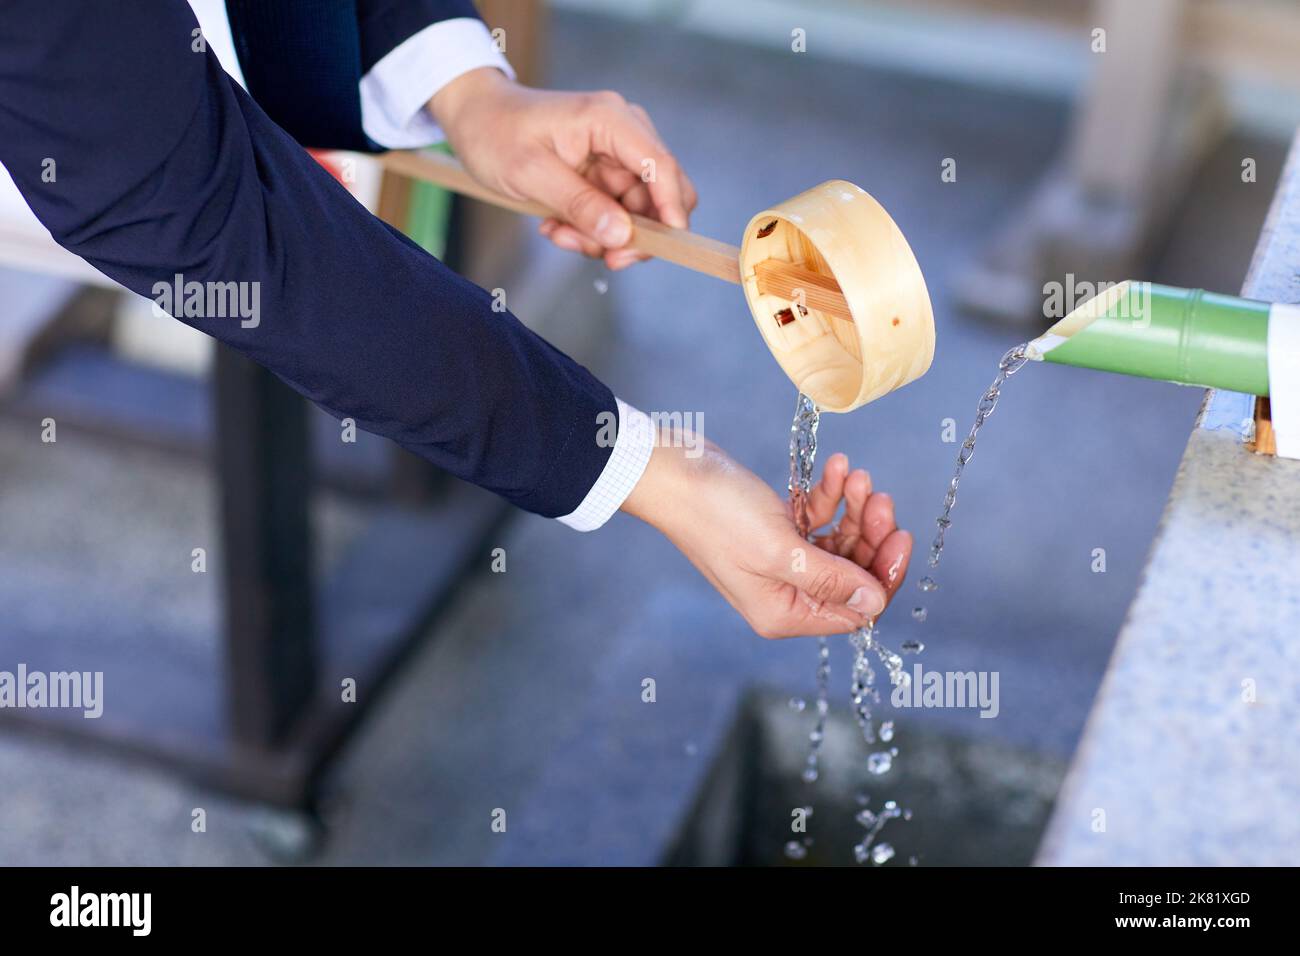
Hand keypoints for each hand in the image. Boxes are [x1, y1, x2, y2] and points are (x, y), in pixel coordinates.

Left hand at [428, 68, 696, 269]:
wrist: (475, 117)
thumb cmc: (495, 132)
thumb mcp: (529, 173)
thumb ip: (579, 204)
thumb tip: (622, 236)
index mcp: (609, 119)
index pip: (660, 166)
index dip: (671, 209)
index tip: (668, 247)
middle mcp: (623, 134)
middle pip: (659, 196)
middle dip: (633, 234)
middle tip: (602, 257)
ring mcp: (616, 156)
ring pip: (637, 214)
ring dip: (603, 236)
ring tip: (558, 233)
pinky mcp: (605, 175)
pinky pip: (615, 215)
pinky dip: (591, 230)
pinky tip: (558, 226)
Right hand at [622, 436, 912, 637]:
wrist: (673, 472)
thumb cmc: (714, 514)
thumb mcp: (780, 550)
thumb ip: (830, 579)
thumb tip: (875, 601)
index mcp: (784, 612)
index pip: (856, 609)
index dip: (883, 576)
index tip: (900, 537)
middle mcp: (786, 593)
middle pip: (852, 573)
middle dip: (871, 535)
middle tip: (879, 498)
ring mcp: (782, 560)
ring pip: (840, 541)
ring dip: (855, 509)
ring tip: (856, 476)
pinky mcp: (777, 529)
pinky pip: (819, 517)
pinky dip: (831, 494)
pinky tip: (836, 467)